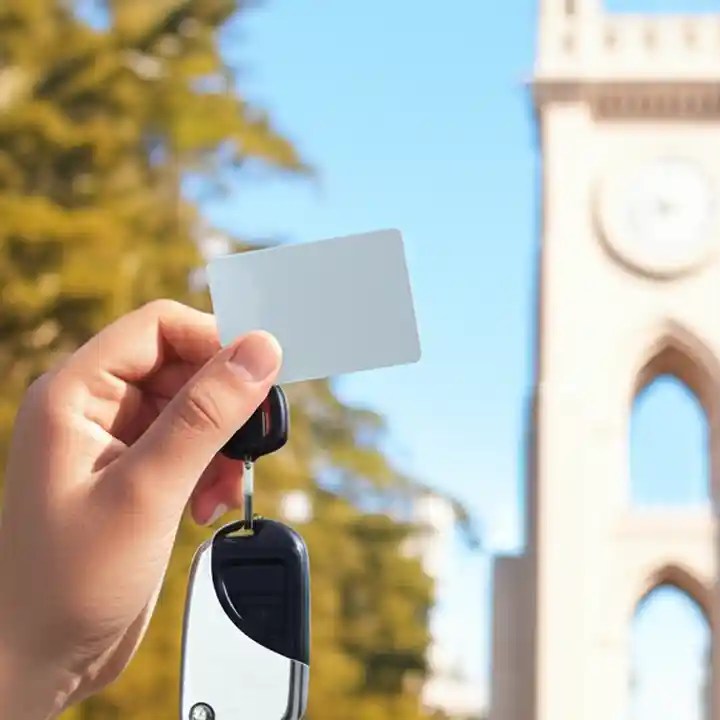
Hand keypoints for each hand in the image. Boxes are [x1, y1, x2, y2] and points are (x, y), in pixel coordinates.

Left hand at [0, 300, 280, 718]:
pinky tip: (208, 506)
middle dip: (225, 403)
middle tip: (249, 447)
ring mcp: (111, 446)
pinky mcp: (132, 480)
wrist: (39, 658)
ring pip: (193, 408)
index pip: (158, 328)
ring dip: (223, 443)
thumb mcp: (147, 491)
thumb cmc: (68, 582)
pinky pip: (189, 448)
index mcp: (72, 396)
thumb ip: (207, 415)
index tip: (263, 380)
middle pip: (181, 365)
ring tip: (223, 488)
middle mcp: (89, 411)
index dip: (216, 344)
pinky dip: (212, 470)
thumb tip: (261, 349)